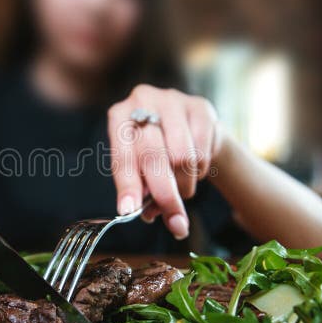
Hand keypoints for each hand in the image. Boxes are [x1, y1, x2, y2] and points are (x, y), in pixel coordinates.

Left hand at [107, 85, 222, 238]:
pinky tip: (194, 169)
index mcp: (119, 116)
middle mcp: (143, 100)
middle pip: (153, 157)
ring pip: (181, 158)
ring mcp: (173, 100)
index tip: (129, 211)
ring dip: (184, 185)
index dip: (127, 187)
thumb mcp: (141, 167)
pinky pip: (202, 151)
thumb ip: (142, 189)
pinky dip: (199, 171)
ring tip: (183, 190)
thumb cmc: (156, 149)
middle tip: (175, 222)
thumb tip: (150, 215)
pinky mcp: (200, 107)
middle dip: (164, 195)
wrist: (189, 126)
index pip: (122, 156)